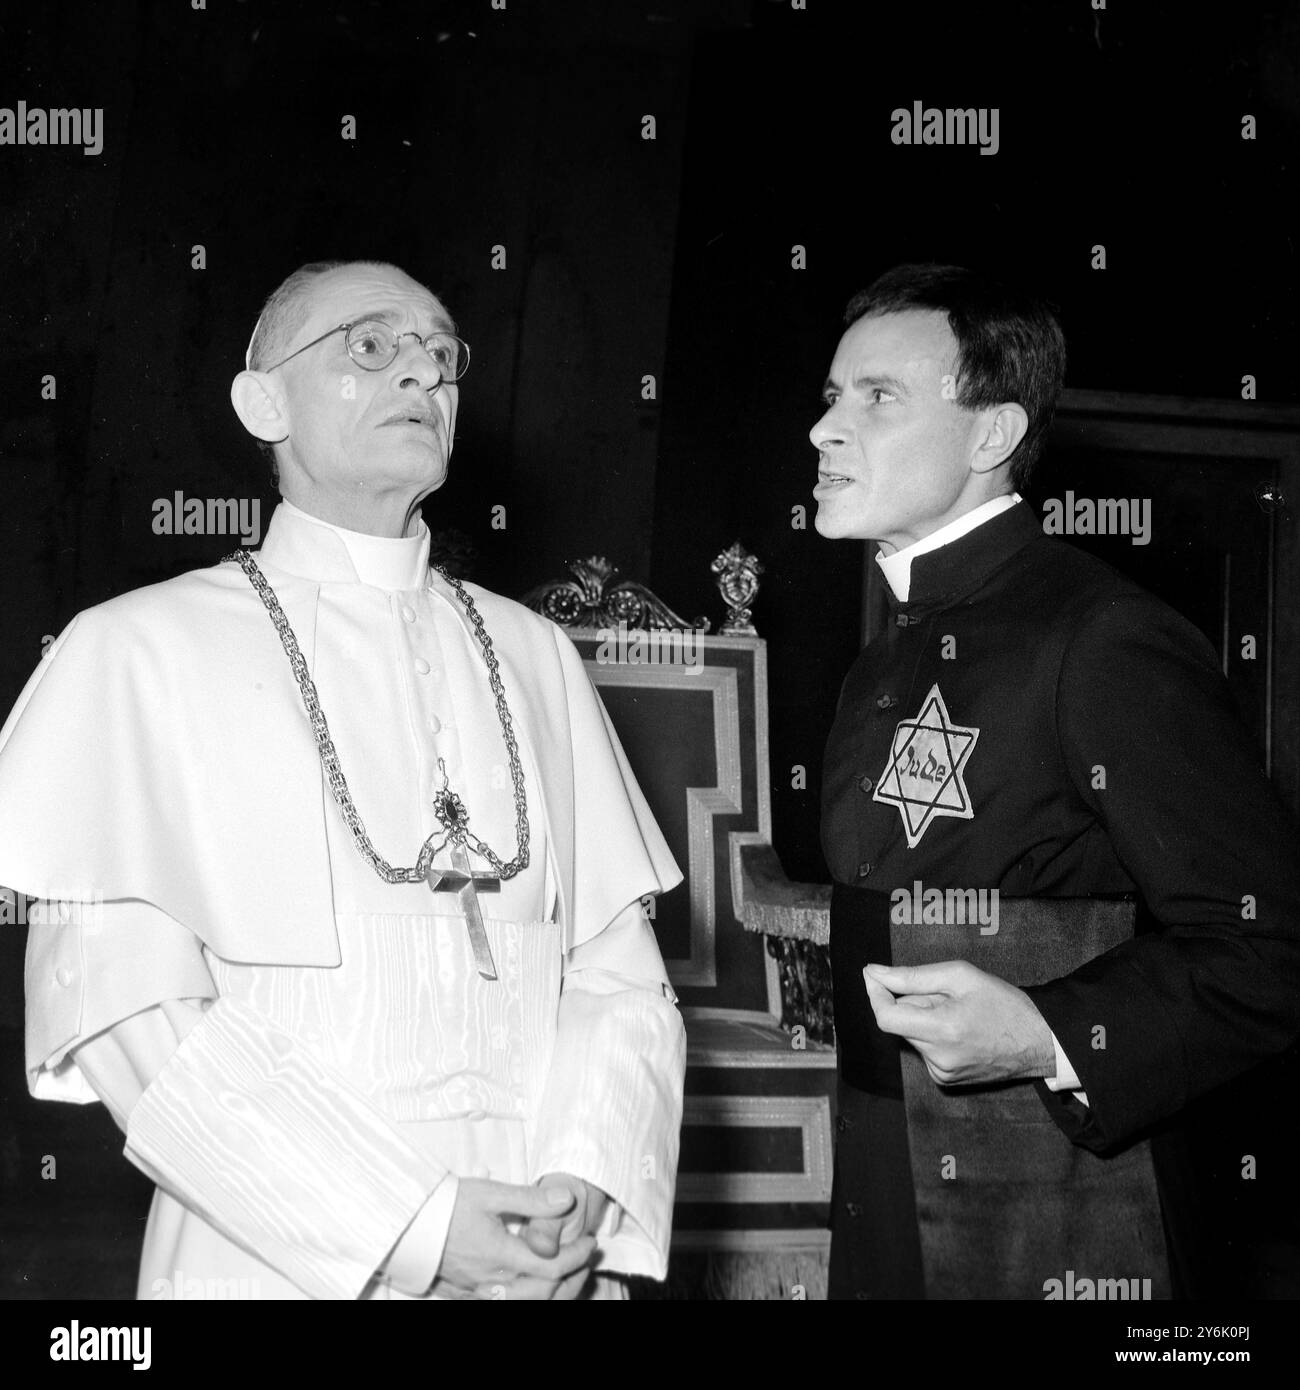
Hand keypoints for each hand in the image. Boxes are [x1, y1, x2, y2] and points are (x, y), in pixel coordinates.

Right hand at [434, 1178, 595, 1300]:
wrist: (406, 1220)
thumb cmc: (446, 1203)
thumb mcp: (490, 1193)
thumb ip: (530, 1199)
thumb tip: (565, 1200)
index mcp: (499, 1255)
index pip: (551, 1266)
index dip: (577, 1255)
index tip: (590, 1241)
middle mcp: (489, 1281)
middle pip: (542, 1293)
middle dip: (570, 1278)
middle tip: (585, 1259)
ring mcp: (475, 1292)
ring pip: (523, 1304)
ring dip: (551, 1292)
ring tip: (566, 1274)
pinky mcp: (463, 1295)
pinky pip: (500, 1305)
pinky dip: (525, 1298)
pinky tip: (531, 1286)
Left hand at [862, 960, 1055, 1085]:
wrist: (1037, 1040)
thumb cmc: (1003, 1003)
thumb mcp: (960, 976)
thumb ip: (912, 976)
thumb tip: (873, 973)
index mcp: (942, 1030)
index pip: (886, 1017)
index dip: (875, 993)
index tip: (874, 974)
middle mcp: (938, 1058)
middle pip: (901, 1023)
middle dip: (912, 1002)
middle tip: (944, 994)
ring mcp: (941, 1074)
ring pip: (912, 1035)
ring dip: (923, 1019)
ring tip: (958, 1014)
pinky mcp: (945, 1080)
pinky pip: (924, 1049)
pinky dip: (932, 1035)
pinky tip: (959, 1030)